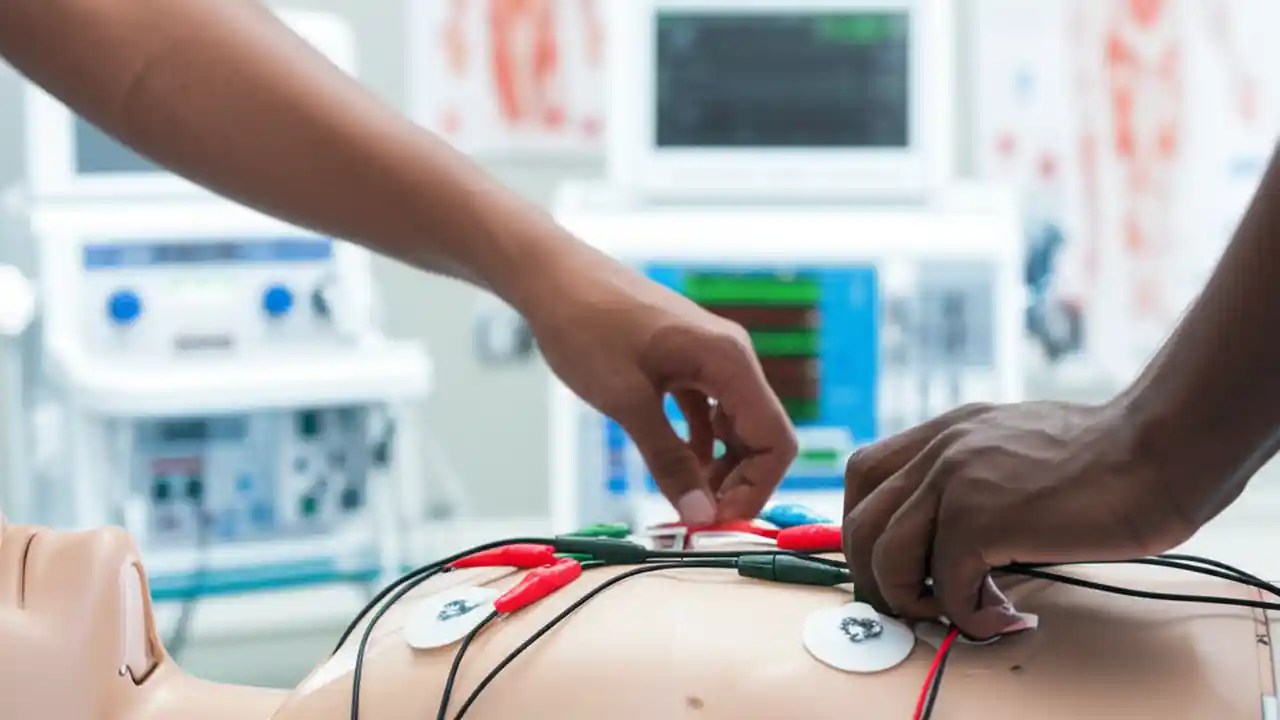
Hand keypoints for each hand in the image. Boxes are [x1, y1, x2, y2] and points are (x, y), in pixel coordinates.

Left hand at [528, 250, 796, 524]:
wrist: (551, 277)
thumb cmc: (586, 325)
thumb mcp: (627, 403)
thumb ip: (668, 461)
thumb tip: (700, 515)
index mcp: (728, 360)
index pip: (776, 440)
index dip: (756, 489)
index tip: (717, 521)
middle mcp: (730, 357)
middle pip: (762, 436)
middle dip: (739, 483)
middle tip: (697, 519)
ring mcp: (709, 357)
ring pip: (737, 426)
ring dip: (719, 468)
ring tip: (684, 499)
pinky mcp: (687, 360)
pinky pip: (711, 411)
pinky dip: (700, 445)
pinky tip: (676, 466)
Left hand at [841, 401, 1198, 638]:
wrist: (1155, 450)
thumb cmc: (1105, 459)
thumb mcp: (1015, 448)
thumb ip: (974, 478)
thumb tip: (948, 542)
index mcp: (945, 431)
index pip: (863, 474)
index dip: (864, 525)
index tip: (895, 563)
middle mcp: (939, 449)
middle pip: (860, 522)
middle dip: (874, 577)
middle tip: (914, 605)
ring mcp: (954, 481)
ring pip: (886, 557)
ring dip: (912, 601)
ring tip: (961, 611)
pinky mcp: (980, 519)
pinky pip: (947, 586)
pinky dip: (970, 616)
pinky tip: (1005, 613)